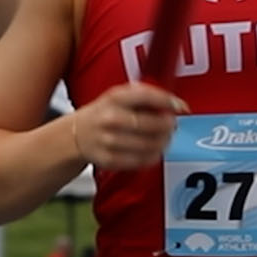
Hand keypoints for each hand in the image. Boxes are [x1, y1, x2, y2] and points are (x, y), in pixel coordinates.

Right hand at [72, 83, 187, 170]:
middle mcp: (110, 118)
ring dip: (163, 142)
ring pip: (148, 145)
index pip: (146, 96)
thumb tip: (175, 104)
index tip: (181, 106)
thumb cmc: (104, 113)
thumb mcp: (118, 96)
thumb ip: (145, 96)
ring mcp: (108, 141)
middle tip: (172, 125)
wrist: (76, 134)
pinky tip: (154, 151)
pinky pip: (140, 161)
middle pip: (150, 124)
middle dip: (167, 126)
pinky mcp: (109, 159)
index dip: (167, 101)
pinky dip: (152, 156)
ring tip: (165, 139)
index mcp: (114, 98)